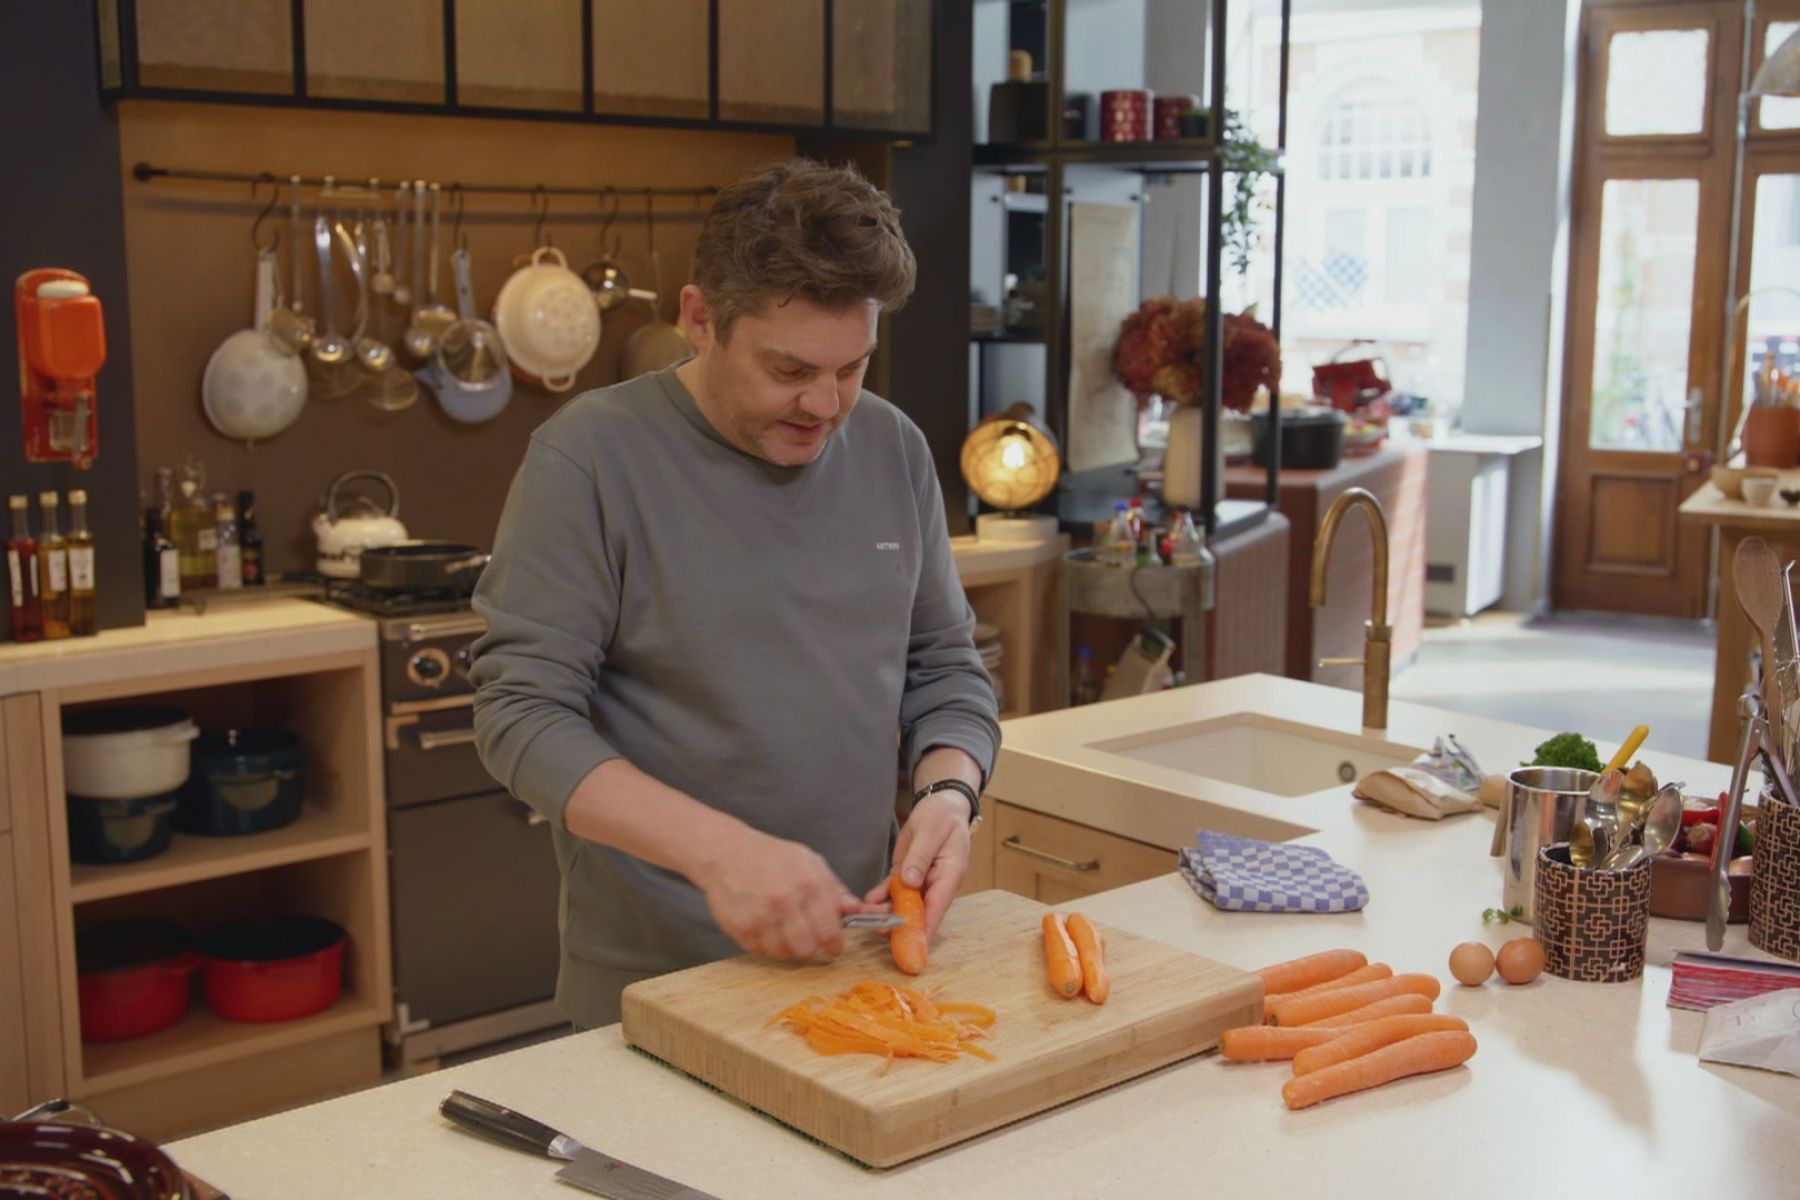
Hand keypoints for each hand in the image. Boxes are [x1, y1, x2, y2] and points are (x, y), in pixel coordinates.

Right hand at [693, 825, 862, 959]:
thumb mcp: (809, 862)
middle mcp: (785, 901)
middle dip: (812, 947)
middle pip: (808, 947)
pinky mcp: (741, 928)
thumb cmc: (771, 856)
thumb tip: (857, 910)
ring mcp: (761, 916)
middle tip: (809, 939)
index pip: (829, 930)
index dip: (835, 944)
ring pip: (785, 953)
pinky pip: (762, 951)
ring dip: (789, 948)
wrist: (727, 852)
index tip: (834, 947)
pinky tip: (766, 927)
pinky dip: (767, 945)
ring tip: (786, 930)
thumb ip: (834, 889)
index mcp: (808, 884)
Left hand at [864, 792, 970, 941]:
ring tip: (870, 918)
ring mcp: (921, 880)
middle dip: (902, 924)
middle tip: (882, 932)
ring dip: (888, 912)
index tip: (915, 944)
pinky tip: (869, 901)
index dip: (926, 927)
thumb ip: (921, 857)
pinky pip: (894, 890)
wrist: (940, 805)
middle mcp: (936, 883)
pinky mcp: (907, 874)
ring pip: (905, 903)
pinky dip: (882, 896)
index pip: (938, 906)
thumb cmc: (942, 817)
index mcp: (950, 874)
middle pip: (920, 911)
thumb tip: (911, 882)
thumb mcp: (931, 832)